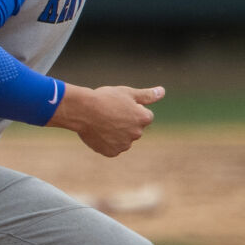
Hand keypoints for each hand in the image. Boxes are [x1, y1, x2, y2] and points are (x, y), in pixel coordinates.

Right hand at [49, 84, 164, 157]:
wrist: (82, 111)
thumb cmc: (105, 99)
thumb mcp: (127, 92)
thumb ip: (147, 95)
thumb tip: (162, 91)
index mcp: (144, 118)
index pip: (143, 116)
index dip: (131, 109)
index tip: (118, 106)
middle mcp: (137, 134)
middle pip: (133, 129)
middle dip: (124, 123)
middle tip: (109, 114)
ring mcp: (124, 145)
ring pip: (122, 139)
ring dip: (116, 133)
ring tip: (101, 122)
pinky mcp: (112, 152)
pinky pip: (112, 147)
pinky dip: (106, 141)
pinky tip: (98, 132)